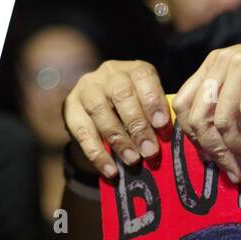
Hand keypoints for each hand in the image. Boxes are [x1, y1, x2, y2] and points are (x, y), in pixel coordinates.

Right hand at [62, 60, 169, 178]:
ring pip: (100, 110)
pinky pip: (83, 131)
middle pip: (121, 93)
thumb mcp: (146, 106)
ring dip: (118, 139)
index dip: (153, 100)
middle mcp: (109, 74)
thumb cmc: (132, 109)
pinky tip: (110, 170)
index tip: (162, 125)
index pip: (142, 76)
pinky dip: (98, 153)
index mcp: (133, 70)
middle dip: (137, 125)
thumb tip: (169, 142)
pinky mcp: (70, 108)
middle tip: (150, 151)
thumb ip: (156, 118)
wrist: (95, 109)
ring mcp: (87, 89)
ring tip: (132, 161)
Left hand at [171, 30, 240, 183]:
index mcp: (211, 68)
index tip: (212, 162)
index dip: (194, 139)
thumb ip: (228, 111)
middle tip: (235, 175)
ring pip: (225, 119)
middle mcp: (221, 61)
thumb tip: (212, 155)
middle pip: (200, 117)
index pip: (183, 107)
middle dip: (217, 153)